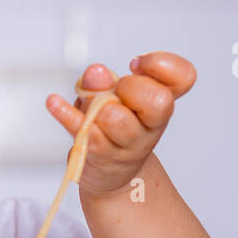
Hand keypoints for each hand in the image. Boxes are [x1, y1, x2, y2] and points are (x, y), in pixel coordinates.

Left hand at [45, 52, 196, 194]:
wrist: (111, 173)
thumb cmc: (115, 128)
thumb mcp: (112, 98)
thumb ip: (103, 82)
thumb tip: (95, 73)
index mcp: (161, 103)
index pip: (184, 77)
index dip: (162, 64)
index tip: (136, 63)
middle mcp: (151, 125)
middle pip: (158, 101)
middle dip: (130, 87)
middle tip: (115, 92)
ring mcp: (128, 145)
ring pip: (118, 120)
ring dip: (98, 107)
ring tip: (93, 110)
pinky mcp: (100, 155)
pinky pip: (83, 132)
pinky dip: (64, 113)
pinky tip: (53, 102)